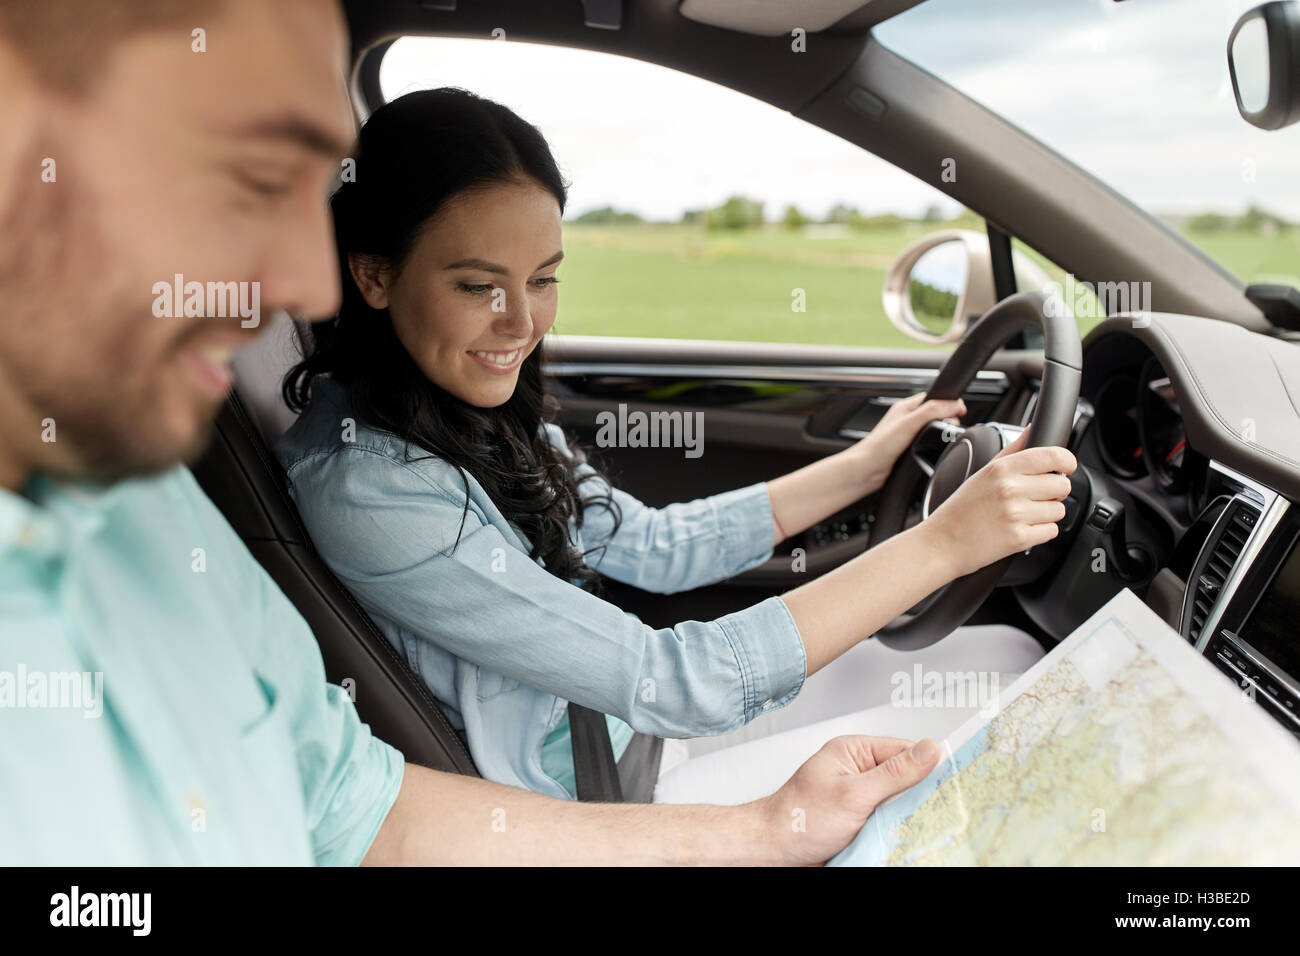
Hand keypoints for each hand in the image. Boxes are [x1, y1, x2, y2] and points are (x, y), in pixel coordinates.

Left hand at [753, 735, 940, 865]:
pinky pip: (887, 823)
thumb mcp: (854, 794)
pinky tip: (899, 839)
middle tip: (934, 811)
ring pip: (899, 805)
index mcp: (854, 752)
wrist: (774, 851)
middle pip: (905, 779)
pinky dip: (894, 832)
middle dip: (917, 796)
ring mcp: (859, 797)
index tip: (952, 782)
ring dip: (906, 818)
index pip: (905, 750)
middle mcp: (858, 771)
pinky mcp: (859, 820)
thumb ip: (894, 773)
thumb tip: (929, 750)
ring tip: (913, 827)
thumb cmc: (800, 819)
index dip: (928, 766)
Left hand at [852, 392, 966, 494]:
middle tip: (953, 425)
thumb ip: (931, 412)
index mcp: (905, 407)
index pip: (933, 397)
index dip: (948, 402)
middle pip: (935, 412)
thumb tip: (953, 404)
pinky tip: (933, 448)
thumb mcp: (909, 424)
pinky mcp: (907, 448)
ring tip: (945, 436)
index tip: (960, 410)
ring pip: (931, 428)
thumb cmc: (879, 447)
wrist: (866, 471)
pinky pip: (926, 441)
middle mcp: (906, 418)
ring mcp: (907, 434)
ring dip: (940, 431)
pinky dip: (933, 443)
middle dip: (947, 417)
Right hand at [922, 430, 1076, 577]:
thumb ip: (1013, 449)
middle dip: (1054, 492)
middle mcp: (1010, 489)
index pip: (1053, 455)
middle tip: (1035, 497)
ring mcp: (1016, 514)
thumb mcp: (983, 472)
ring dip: (1047, 514)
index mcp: (1002, 469)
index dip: (1067, 461)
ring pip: (1059, 510)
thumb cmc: (962, 509)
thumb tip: (1032, 428)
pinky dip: (1040, 532)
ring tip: (1024, 515)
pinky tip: (1021, 529)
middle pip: (1062, 484)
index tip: (1066, 467)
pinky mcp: (1020, 538)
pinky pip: (1052, 531)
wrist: (943, 543)